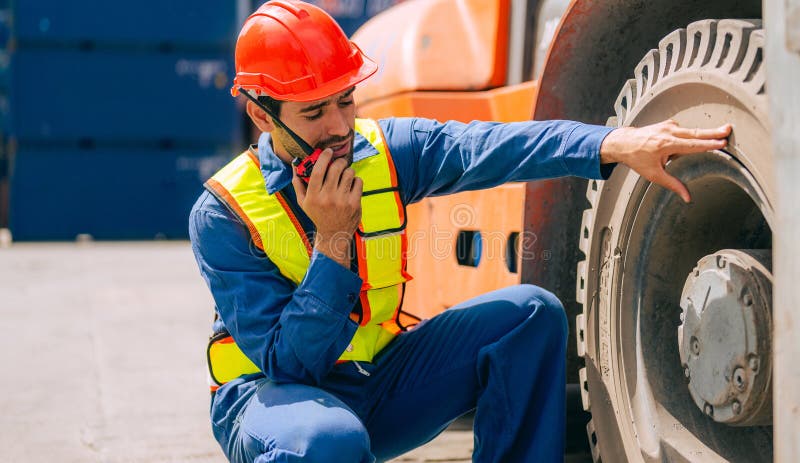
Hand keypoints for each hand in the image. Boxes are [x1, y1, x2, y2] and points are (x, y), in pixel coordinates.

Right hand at [292, 148, 362, 267]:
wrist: (333, 234)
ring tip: (345, 176)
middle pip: (335, 168)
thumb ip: (298, 183)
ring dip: (348, 171)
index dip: (324, 157)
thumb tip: (294, 165)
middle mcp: (327, 198)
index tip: (328, 151)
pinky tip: (351, 185)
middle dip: (339, 162)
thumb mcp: (303, 202)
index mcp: (313, 196)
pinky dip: (356, 180)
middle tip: (339, 163)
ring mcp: (342, 201)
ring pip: (348, 173)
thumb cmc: (317, 215)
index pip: (318, 170)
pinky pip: (358, 181)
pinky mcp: (354, 203)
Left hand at [600, 120, 731, 202]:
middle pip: (696, 133)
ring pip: (691, 131)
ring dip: (705, 133)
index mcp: (666, 144)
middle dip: (713, 132)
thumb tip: (688, 197)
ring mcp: (668, 125)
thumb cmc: (637, 159)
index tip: (723, 142)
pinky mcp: (668, 124)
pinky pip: (683, 130)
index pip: (692, 144)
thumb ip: (673, 184)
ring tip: (721, 133)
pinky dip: (689, 136)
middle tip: (729, 129)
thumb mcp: (653, 175)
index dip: (709, 144)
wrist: (622, 142)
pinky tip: (686, 142)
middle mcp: (668, 132)